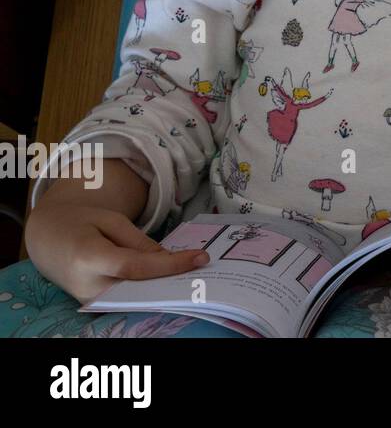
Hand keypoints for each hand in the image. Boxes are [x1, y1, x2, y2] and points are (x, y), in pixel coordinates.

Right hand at [24, 201, 209, 303]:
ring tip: (196, 276)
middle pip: (138, 289)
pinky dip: (152, 292)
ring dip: (166, 289)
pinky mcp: (95, 305)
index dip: (170, 265)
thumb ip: (139, 242)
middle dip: (173, 282)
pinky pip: (128, 300)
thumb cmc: (83, 223)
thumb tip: (167, 260)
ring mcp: (89, 300)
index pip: (136, 267)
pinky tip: (174, 282)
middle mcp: (87, 285)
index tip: (201, 258)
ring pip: (135, 299)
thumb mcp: (112, 221)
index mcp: (88, 257)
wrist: (50, 238)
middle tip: (206, 271)